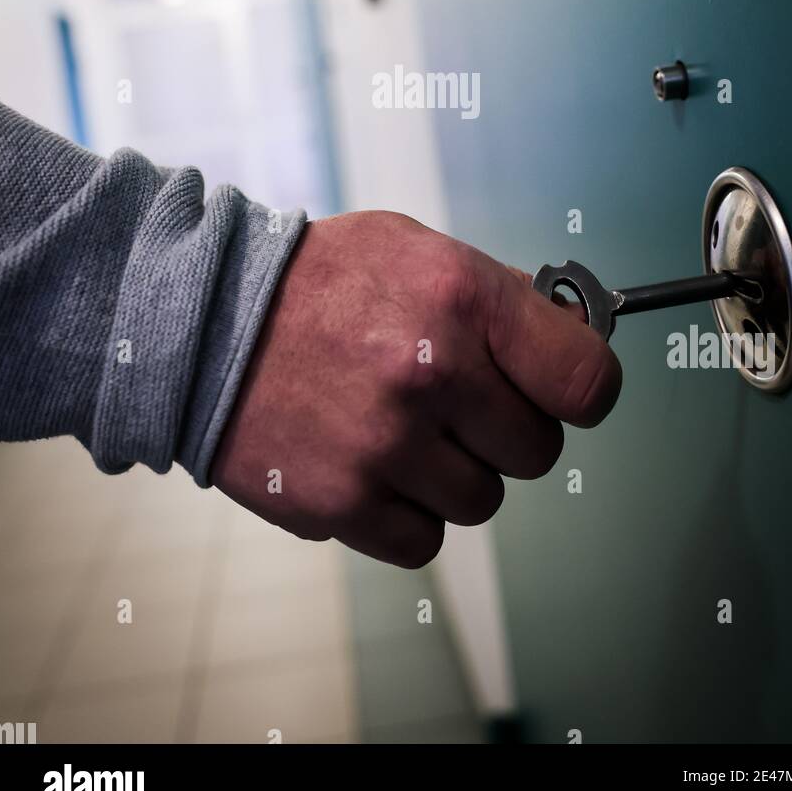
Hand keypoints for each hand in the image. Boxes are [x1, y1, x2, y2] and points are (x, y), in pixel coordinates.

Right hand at [211, 212, 620, 567]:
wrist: (205, 320)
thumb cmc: (319, 281)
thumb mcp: (416, 249)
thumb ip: (498, 294)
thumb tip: (570, 337)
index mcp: (463, 298)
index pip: (586, 381)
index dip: (582, 391)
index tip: (562, 391)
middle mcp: (432, 372)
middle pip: (537, 452)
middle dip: (505, 430)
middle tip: (456, 402)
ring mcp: (387, 445)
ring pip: (481, 501)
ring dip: (452, 473)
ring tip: (398, 426)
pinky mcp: (343, 503)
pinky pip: (423, 540)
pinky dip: (404, 512)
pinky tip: (368, 461)